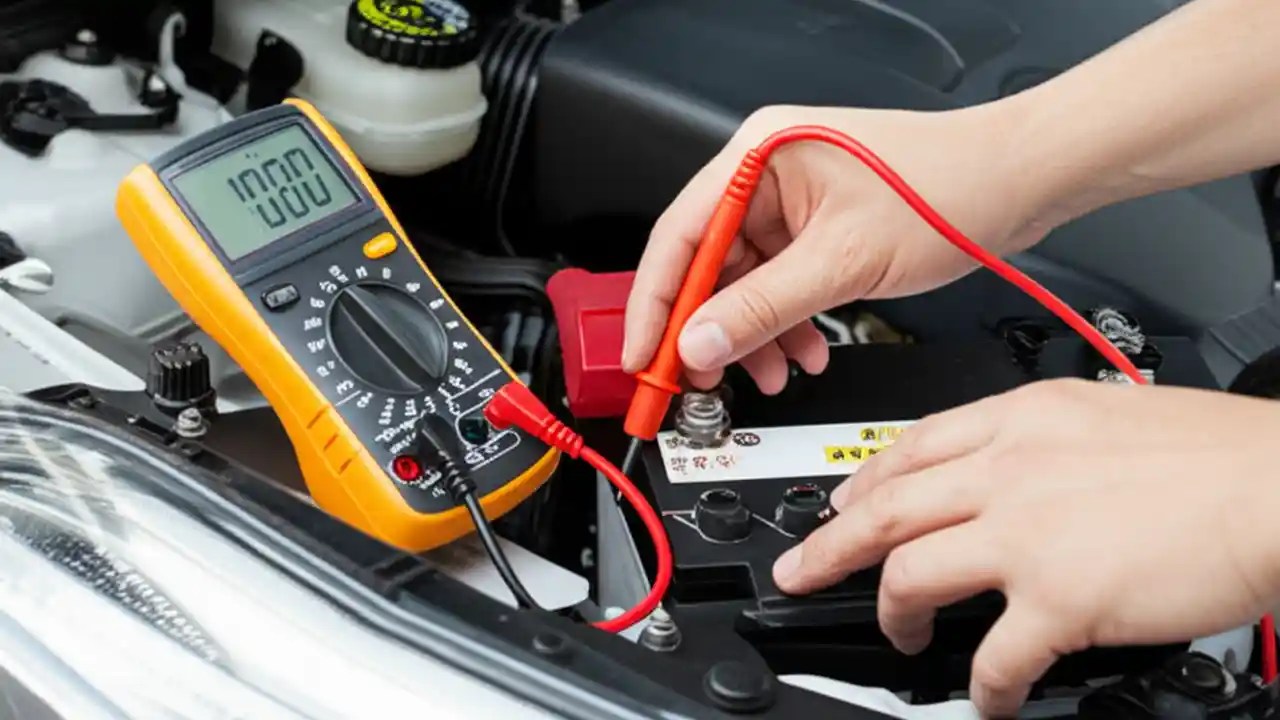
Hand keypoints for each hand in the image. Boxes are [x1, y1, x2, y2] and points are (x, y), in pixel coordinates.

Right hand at [622, 103, 1054, 392]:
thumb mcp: (842, 261)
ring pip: (745, 284)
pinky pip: (779, 284)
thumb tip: (700, 343)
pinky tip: (803, 351)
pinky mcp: (815, 226)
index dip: (655, 304)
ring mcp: (791, 200)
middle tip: (700, 380)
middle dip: (711, 330)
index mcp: (757, 156)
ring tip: (770, 373)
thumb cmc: (947, 187)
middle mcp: (765, 173)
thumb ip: (762, 308)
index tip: (644, 357)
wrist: (1017, 183)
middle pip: (708, 265)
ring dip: (755, 335)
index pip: (680, 237)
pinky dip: (786, 323)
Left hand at [772, 380, 1279, 716]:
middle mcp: (1008, 470)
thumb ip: (1044, 441)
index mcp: (1019, 420)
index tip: (842, 503)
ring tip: (898, 634)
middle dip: (828, 547)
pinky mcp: (1059, 598)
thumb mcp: (1105, 412)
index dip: (863, 483)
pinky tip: (989, 699)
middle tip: (801, 571)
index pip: (911, 449)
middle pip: (884, 509)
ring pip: (910, 574)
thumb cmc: (1215, 453)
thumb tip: (1013, 466)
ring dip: (893, 613)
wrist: (1275, 485)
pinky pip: (992, 655)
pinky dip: (983, 686)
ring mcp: (1025, 534)